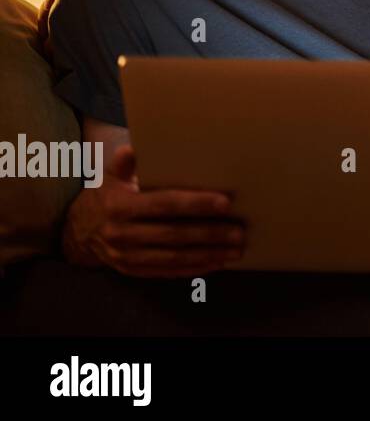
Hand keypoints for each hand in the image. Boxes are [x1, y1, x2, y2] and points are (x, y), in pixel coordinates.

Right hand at [61, 145, 244, 277]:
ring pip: (173, 258)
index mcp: (119, 206)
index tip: (226, 203)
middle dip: (209, 234)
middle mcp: (121, 234)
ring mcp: (125, 256)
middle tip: (240, 232)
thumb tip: (133, 149)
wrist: (79, 230)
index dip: (195, 203)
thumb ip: (125, 163)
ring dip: (207, 255)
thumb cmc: (106, 195)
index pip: (164, 204)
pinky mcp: (132, 270)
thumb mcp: (110, 176)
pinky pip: (166, 271)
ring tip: (235, 250)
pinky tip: (216, 263)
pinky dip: (193, 269)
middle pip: (173, 234)